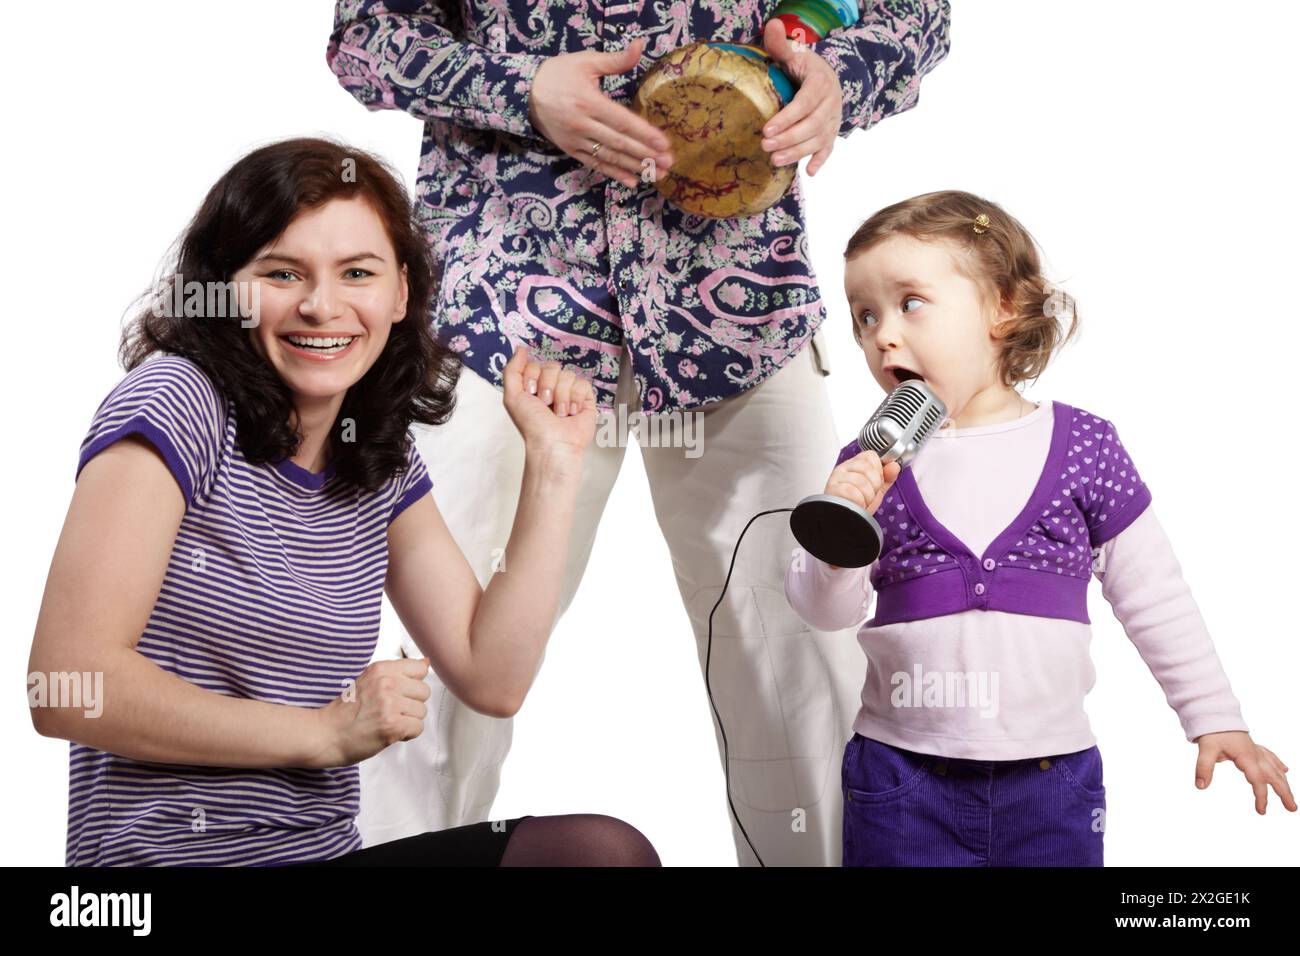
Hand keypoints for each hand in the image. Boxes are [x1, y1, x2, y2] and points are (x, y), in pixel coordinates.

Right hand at [314, 657, 431, 766]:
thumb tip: (427, 662)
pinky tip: (389, 732)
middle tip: (391, 712)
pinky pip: (418, 728)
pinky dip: (407, 734)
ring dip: (408, 720)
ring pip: (422, 711)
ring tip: (387, 722)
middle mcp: (387, 683)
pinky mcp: (392, 725)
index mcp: (381, 669)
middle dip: (411, 704)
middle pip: (424, 691)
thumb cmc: (345, 712)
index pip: (420, 668)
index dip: (413, 684)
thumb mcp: (369, 681)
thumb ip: (397, 673)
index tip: (400, 693)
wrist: (324, 734)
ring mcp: (390, 704)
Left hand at [502, 343, 597, 454]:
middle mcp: (552, 388)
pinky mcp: (585, 399)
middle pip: (553, 367)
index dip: (533, 378)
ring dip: (561, 396)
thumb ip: (512, 370)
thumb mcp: (512, 396)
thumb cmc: (532, 425)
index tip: (531, 394)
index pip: (536, 365)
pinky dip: (575, 399)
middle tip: (545, 404)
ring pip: (568, 375)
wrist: (552, 442)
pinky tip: (572, 412)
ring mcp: (569, 393)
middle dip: (547, 387)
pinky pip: (583, 384)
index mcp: (534, 386)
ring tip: (559, 413)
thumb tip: (520, 348)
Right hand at [527, 36, 674, 188]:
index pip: (621, 121)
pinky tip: (632, 181)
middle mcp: (582, 124)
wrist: (525, 93)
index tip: (663, 143)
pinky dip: (614, 173)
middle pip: (619, 142)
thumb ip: (615, 60)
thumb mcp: (586, 61)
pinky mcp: (571, 150)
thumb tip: (639, 46)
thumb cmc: (559, 74)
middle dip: (645, 154)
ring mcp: (576, 140)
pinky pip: (595, 164)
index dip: (643, 134)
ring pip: (609, 156)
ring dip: (635, 167)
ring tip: (657, 175)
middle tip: (668, 164)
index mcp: (588, 101)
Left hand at [760, 19, 843, 175]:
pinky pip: (829, 149)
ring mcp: (832, 120)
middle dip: (789, 138)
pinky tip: (809, 173)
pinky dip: (821, 161)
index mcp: (820, 83)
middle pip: (811, 125)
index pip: (805, 103)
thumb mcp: (794, 54)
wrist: (827, 77)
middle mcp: (831, 103)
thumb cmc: (804, 67)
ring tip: (775, 161)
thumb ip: (781, 45)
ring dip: (797, 153)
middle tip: (765, 147)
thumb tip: (773, 25)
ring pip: (818, 140)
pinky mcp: (831, 133)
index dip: (787, 118)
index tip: (767, 129)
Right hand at [825, 450, 900, 514]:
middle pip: (868, 468)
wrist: (847, 522)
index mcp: (855, 465)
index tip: (876, 482)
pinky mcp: (832, 490)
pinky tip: (856, 504)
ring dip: (867, 496)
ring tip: (862, 502)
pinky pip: (852, 492)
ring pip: (861, 481)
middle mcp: (844, 468)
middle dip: (874, 486)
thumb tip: (895, 465)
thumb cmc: (858, 505)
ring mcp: (836, 478)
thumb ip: (887, 477)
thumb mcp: (876, 489)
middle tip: (869, 495)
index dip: (878, 470)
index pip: (871, 456)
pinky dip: (858, 501)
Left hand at [1194, 731, 1296, 813]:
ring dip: (1284, 784)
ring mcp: (1256, 750)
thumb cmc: (1212, 731)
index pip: (1258, 780)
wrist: (1215, 714)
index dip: (1261, 796)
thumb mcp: (1205, 749)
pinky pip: (1270, 756)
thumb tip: (1200, 786)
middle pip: (1275, 776)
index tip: (1261, 811)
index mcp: (1246, 757)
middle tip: (1292, 809)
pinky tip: (1285, 770)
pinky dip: (1278, 764)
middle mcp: (1256, 755)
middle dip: (1285, 793)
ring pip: (1276, 769)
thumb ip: (1203, 768)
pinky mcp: (1253, 746)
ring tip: (1291, 799)